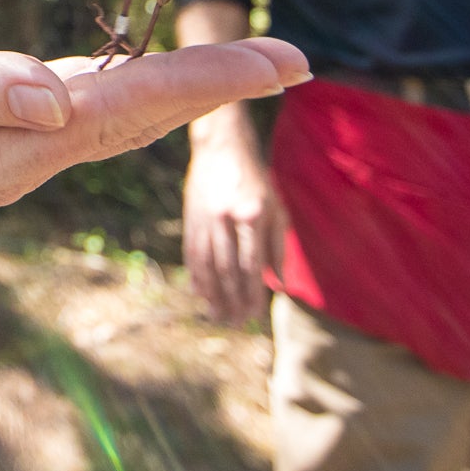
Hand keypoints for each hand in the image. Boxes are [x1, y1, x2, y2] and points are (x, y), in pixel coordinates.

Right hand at [0, 30, 307, 207]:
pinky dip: (147, 86)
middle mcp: (28, 160)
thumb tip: (56, 96)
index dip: (195, 84)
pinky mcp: (22, 126)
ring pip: (129, 118)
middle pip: (140, 120)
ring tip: (263, 65)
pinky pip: (100, 108)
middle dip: (218, 88)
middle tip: (296, 59)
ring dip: (195, 90)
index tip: (265, 65)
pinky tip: (180, 72)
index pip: (119, 113)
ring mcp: (27, 149)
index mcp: (5, 154)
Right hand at [183, 135, 284, 324]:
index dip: (252, 293)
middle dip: (232, 300)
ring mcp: (205, 219)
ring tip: (217, 316)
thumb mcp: (276, 208)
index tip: (255, 314)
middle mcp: (226, 219)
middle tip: (236, 323)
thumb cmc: (256, 181)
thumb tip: (278, 284)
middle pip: (227, 270)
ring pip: (207, 265)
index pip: (251, 265)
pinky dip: (196, 276)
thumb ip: (277, 247)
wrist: (221, 147)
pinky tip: (200, 294)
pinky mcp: (191, 219)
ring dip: (212, 294)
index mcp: (252, 215)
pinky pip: (192, 254)